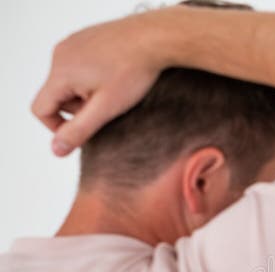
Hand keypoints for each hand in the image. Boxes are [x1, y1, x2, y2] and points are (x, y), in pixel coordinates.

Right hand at [31, 10, 169, 156]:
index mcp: (60, 73)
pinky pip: (79, 65)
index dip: (58, 128)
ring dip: (86, 93)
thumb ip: (79, 130)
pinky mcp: (84, 38)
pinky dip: (93, 77)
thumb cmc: (133, 71)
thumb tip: (56, 149)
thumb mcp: (106, 108)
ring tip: (114, 90)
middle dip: (78, 108)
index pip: (40, 110)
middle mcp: (60, 55)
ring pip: (69, 81)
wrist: (154, 38)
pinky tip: (116, 76)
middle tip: (107, 106)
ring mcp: (72, 44)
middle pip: (56, 95)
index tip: (84, 132)